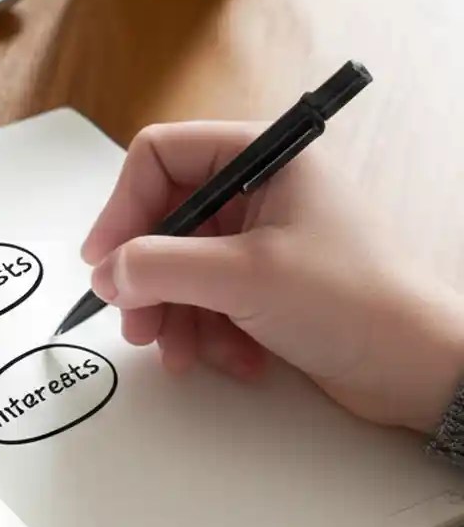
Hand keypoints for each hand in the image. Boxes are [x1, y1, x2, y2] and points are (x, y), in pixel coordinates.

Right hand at [82, 122, 463, 434]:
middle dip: (146, 276)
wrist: (421, 370)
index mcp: (264, 156)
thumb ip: (160, 266)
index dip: (123, 206)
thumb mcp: (243, 278)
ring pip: (179, 265)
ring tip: (179, 353)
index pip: (161, 156)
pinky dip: (205, 331)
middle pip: (164, 218)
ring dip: (172, 313)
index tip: (103, 259)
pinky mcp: (266, 283)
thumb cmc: (354, 303)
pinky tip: (228, 359)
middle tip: (135, 321)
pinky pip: (206, 297)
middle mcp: (260, 188)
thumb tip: (107, 271)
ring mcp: (262, 237)